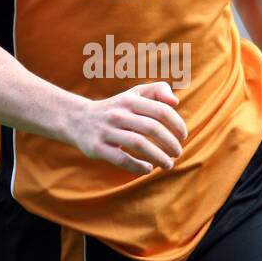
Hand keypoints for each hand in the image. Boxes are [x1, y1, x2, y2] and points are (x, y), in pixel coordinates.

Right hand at [68, 82, 187, 175]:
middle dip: (170, 142)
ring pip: (138, 144)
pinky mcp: (97, 147)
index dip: (177, 124)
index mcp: (130, 100)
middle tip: (178, 152)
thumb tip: (175, 102)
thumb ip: (157, 91)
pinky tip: (148, 169)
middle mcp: (118, 113)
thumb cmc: (115, 108)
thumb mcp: (133, 94)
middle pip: (152, 128)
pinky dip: (138, 166)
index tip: (183, 136)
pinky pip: (121, 159)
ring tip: (169, 164)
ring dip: (158, 156)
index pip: (160, 110)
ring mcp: (106, 131)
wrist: (77, 120)